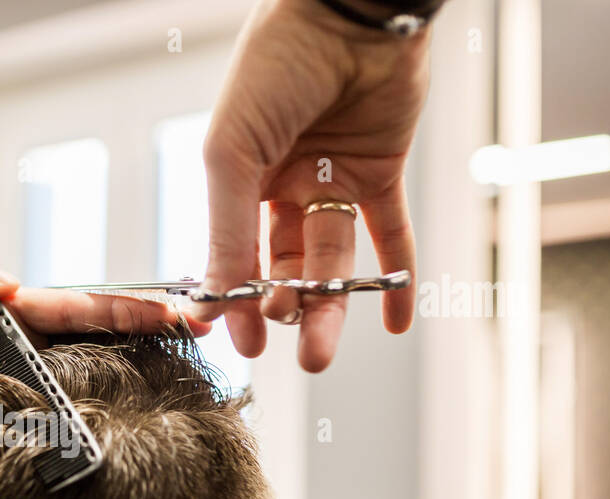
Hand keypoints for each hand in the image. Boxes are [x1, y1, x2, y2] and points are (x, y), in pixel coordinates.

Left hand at [0, 243, 206, 479]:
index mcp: (12, 314)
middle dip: (152, 329)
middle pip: (101, 335)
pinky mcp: (24, 424)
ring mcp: (30, 387)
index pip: (77, 304)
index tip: (171, 306)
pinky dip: (106, 410)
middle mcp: (30, 349)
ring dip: (141, 367)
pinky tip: (140, 412)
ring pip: (95, 372)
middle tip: (202, 328)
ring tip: (188, 364)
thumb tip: (8, 280)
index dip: (125, 304)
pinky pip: (70, 414)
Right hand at [198, 0, 430, 370]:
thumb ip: (226, 227)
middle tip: (284, 346)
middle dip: (283, 308)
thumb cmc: (274, 65)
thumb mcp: (231, 153)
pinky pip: (391, 234)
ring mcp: (332, 178)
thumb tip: (213, 298)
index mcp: (239, 175)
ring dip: (327, 307)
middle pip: (283, 262)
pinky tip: (395, 322)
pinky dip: (396, 277)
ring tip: (318, 353)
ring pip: (331, 259)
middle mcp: (283, 182)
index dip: (234, 295)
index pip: (234, 250)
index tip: (233, 338)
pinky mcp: (382, 172)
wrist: (346, 11)